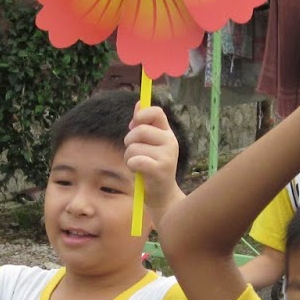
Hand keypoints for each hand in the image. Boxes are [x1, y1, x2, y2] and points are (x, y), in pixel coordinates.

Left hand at [126, 105, 184, 221]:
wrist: (162, 196)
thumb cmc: (152, 168)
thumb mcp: (150, 145)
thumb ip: (144, 125)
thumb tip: (138, 103)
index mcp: (167, 133)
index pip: (157, 112)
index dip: (142, 114)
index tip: (133, 125)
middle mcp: (170, 142)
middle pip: (140, 130)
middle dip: (129, 141)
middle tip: (133, 152)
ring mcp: (166, 156)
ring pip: (134, 147)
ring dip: (129, 157)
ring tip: (137, 165)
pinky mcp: (160, 169)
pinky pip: (135, 160)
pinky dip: (131, 165)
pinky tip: (138, 171)